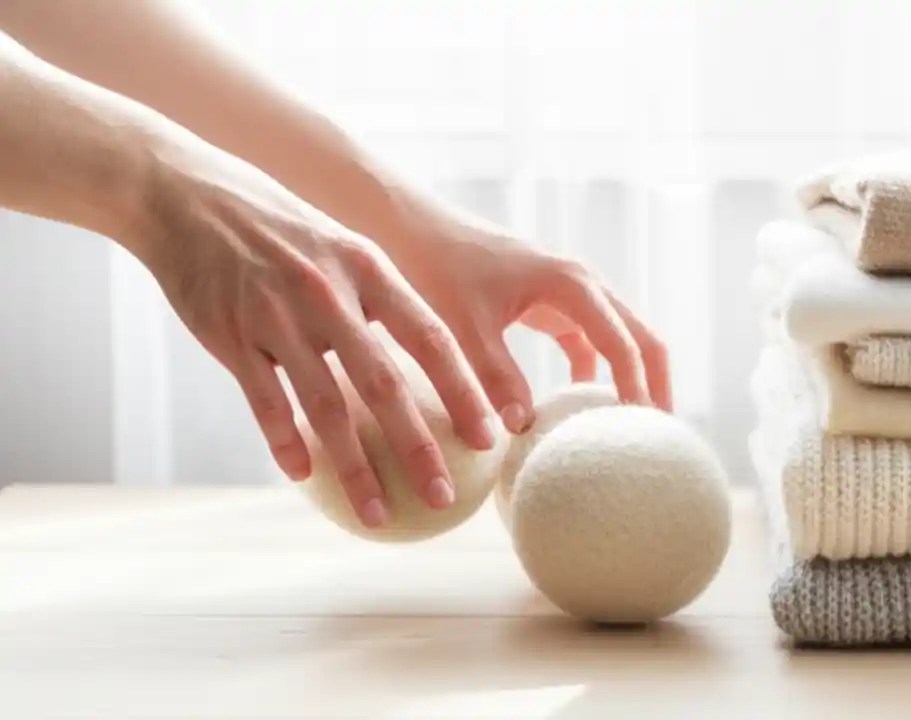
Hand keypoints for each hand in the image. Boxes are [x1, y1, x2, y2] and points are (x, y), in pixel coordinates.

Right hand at [133, 141, 494, 527]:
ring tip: (378, 514)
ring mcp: (277, 318)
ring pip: (323, 408)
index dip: (464, 391)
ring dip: (354, 468)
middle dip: (418, 446)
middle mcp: (329, 295)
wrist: (189, 196)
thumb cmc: (283, 229)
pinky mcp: (231, 337)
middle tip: (445, 496)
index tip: (489, 437)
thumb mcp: (345, 247)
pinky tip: (302, 475)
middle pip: (384, 384)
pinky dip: (285, 443)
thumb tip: (430, 358)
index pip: (431, 339)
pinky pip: (264, 403)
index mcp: (369, 270)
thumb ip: (383, 301)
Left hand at [380, 201, 671, 432]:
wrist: (415, 230)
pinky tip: (583, 413)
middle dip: (657, 384)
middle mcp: (583, 284)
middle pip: (642, 336)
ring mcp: (573, 293)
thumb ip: (494, 375)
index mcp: (571, 284)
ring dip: (633, 378)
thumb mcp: (464, 326)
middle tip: (662, 437)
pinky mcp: (555, 304)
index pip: (622, 342)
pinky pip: (592, 343)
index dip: (637, 387)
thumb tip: (522, 428)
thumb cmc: (438, 269)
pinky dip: (597, 375)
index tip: (643, 431)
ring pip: (623, 338)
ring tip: (634, 431)